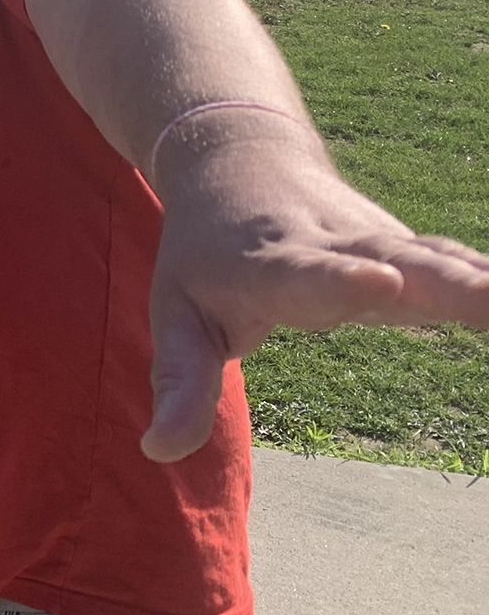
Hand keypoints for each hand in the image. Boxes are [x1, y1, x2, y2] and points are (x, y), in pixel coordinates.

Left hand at [143, 134, 488, 462]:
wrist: (236, 164)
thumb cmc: (201, 257)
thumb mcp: (174, 315)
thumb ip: (179, 382)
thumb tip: (159, 450)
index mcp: (267, 264)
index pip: (303, 275)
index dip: (340, 281)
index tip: (378, 283)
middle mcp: (328, 245)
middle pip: (390, 261)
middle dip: (443, 283)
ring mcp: (373, 241)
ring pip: (432, 258)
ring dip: (480, 281)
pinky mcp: (404, 247)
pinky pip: (453, 262)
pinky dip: (488, 280)